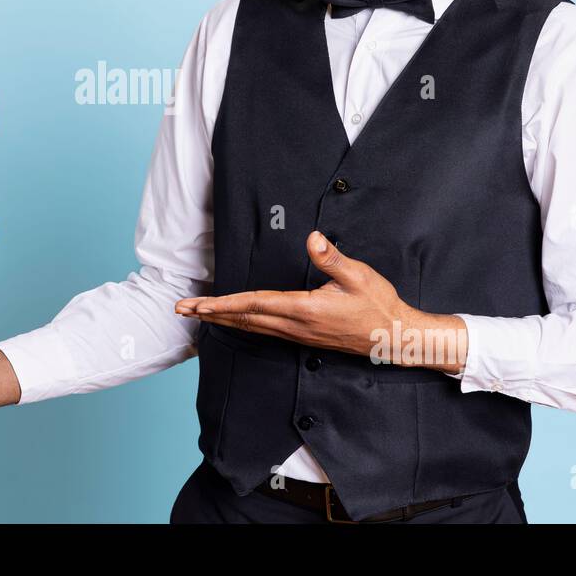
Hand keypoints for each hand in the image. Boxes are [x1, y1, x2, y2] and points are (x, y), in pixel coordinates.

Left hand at [175, 231, 465, 370]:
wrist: (393, 337)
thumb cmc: (378, 305)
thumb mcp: (359, 276)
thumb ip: (332, 258)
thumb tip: (312, 238)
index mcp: (305, 309)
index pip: (255, 304)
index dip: (224, 303)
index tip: (199, 304)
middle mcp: (295, 325)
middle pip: (244, 318)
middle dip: (211, 313)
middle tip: (182, 309)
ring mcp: (297, 334)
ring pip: (251, 327)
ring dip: (223, 319)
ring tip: (198, 314)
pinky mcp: (302, 337)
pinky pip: (264, 331)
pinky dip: (242, 324)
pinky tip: (233, 321)